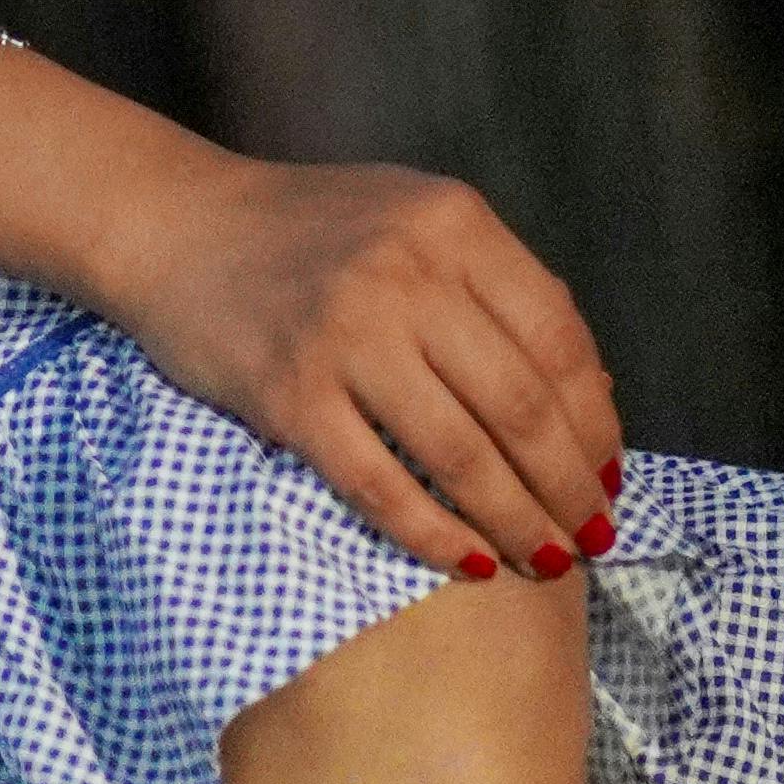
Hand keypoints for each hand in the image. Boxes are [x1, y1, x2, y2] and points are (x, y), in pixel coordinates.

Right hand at [79, 136, 624, 579]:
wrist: (175, 224)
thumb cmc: (311, 230)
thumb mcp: (414, 221)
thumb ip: (497, 288)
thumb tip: (593, 399)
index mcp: (450, 221)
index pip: (559, 340)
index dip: (597, 422)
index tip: (608, 475)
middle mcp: (403, 271)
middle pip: (522, 408)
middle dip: (570, 490)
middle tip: (591, 538)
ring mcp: (343, 332)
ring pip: (462, 456)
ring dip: (517, 524)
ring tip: (545, 560)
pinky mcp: (288, 393)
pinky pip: (380, 485)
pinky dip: (435, 535)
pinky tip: (468, 562)